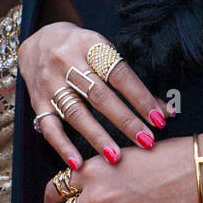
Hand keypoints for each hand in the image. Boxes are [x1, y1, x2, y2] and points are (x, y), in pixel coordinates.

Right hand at [17, 22, 170, 168]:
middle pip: (99, 95)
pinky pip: (49, 127)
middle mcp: (67, 62)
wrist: (38, 39)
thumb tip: (165, 111)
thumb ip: (131, 83)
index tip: (159, 119)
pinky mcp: (37, 101)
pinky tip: (78, 163)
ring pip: (76, 112)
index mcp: (90, 45)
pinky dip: (63, 146)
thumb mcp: (104, 52)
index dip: (140, 98)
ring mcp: (50, 82)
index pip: (120, 74)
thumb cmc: (81, 48)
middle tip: (146, 141)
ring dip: (97, 137)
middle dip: (125, 121)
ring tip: (116, 157)